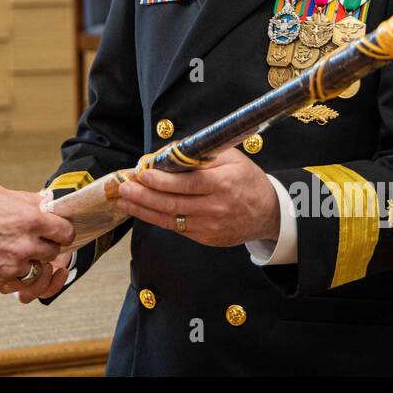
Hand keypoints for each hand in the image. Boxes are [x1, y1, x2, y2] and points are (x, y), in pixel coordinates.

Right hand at [0, 184, 74, 292]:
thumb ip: (26, 200)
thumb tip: (45, 200)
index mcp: (30, 218)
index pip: (65, 230)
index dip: (62, 229)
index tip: (57, 228)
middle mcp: (26, 244)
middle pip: (53, 251)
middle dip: (46, 245)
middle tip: (33, 238)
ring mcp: (14, 264)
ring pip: (36, 266)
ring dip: (29, 259)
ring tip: (11, 247)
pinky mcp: (0, 279)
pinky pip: (16, 276)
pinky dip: (12, 270)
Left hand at [116, 148, 279, 246]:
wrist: (268, 212)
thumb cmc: (246, 179)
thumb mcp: (230, 157)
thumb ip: (199, 154)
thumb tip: (166, 153)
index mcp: (223, 184)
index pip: (187, 183)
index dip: (162, 181)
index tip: (142, 174)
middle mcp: (216, 208)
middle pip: (173, 203)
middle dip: (144, 196)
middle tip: (123, 188)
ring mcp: (211, 227)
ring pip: (170, 219)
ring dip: (144, 210)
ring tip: (124, 201)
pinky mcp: (207, 239)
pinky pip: (177, 228)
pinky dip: (158, 219)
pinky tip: (143, 211)